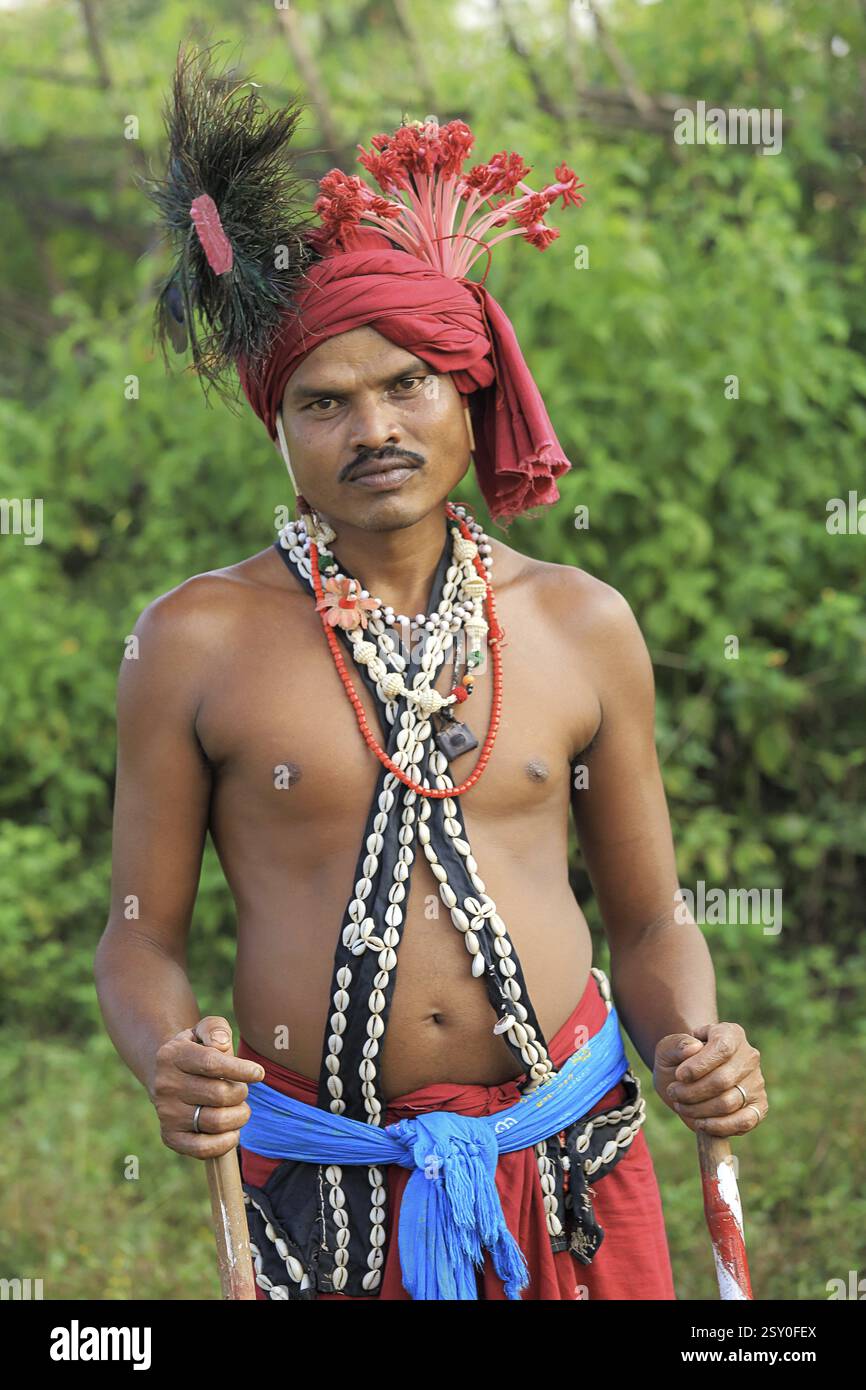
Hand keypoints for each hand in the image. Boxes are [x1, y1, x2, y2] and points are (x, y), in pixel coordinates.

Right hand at [150, 1016, 265, 1158]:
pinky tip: (232, 1132)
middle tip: (241, 1090)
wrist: (167, 1074)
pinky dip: (225, 1143)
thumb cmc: (197, 1050)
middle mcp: (165, 1085)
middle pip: (218, 1095)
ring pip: (215, 1122)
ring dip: (239, 1116)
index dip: (240, 1070)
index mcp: (172, 1055)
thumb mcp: (204, 1029)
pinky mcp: (170, 1136)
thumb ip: (216, 1029)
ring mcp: (166, 1113)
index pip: (211, 1064)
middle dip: (241, 1092)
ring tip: (239, 1108)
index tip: (259, 1074)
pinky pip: (202, 1149)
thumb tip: (222, 1045)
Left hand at [653, 1022, 767, 1136]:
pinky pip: (745, 1121)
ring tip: (682, 1106)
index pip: (721, 1048)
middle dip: (693, 1092)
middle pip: (723, 1079)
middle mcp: (749, 1057)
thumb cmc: (678, 1060)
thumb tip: (693, 1048)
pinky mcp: (759, 1107)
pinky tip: (700, 1124)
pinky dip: (720, 1127)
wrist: (686, 1079)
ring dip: (700, 1110)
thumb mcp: (668, 1048)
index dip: (699, 1065)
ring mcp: (756, 1083)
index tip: (679, 1075)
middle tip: (674, 1093)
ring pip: (730, 1102)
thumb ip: (676, 1045)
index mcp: (731, 1034)